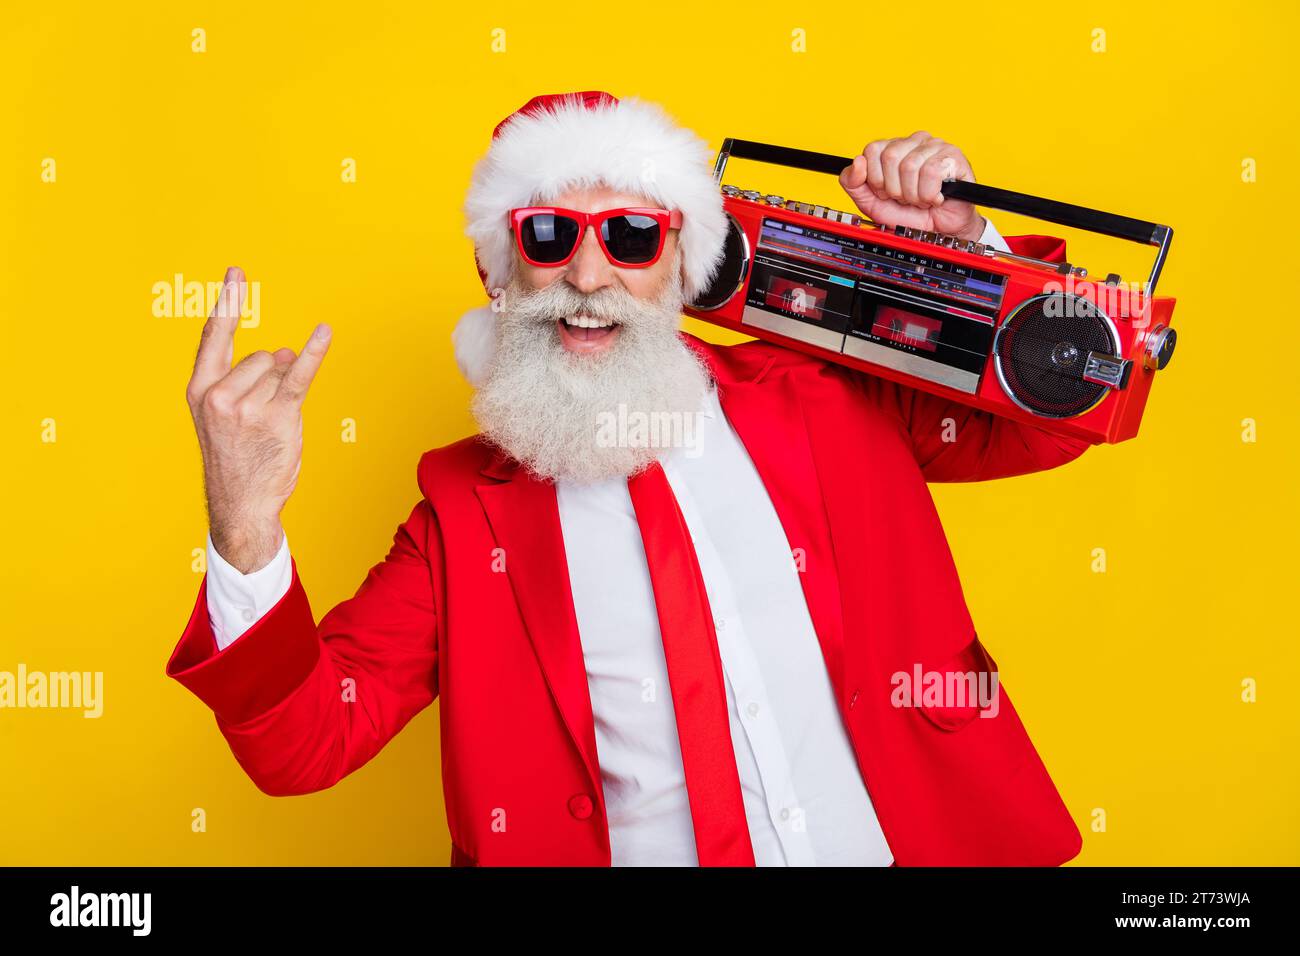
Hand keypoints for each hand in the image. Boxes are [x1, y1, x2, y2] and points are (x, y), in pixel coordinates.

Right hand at [185, 266, 331, 572]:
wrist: (242, 503)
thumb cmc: (236, 458)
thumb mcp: (222, 415)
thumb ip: (244, 378)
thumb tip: (281, 351)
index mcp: (199, 389)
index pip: (215, 335)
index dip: (228, 302)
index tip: (237, 274)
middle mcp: (219, 395)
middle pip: (261, 356)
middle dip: (270, 377)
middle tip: (260, 418)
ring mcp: (248, 406)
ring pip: (281, 371)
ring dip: (284, 393)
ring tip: (270, 427)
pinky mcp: (278, 416)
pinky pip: (300, 376)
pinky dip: (314, 353)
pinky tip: (324, 333)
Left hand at [839, 131, 984, 240]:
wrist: (937, 233)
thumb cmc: (908, 215)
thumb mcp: (871, 203)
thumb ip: (853, 184)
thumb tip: (857, 162)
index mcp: (893, 148)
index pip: (872, 150)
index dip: (876, 179)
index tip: (886, 192)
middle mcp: (913, 142)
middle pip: (890, 157)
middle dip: (894, 188)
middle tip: (905, 198)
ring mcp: (934, 146)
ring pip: (910, 166)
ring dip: (913, 194)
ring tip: (921, 199)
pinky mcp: (953, 156)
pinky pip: (931, 172)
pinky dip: (930, 194)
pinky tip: (935, 198)